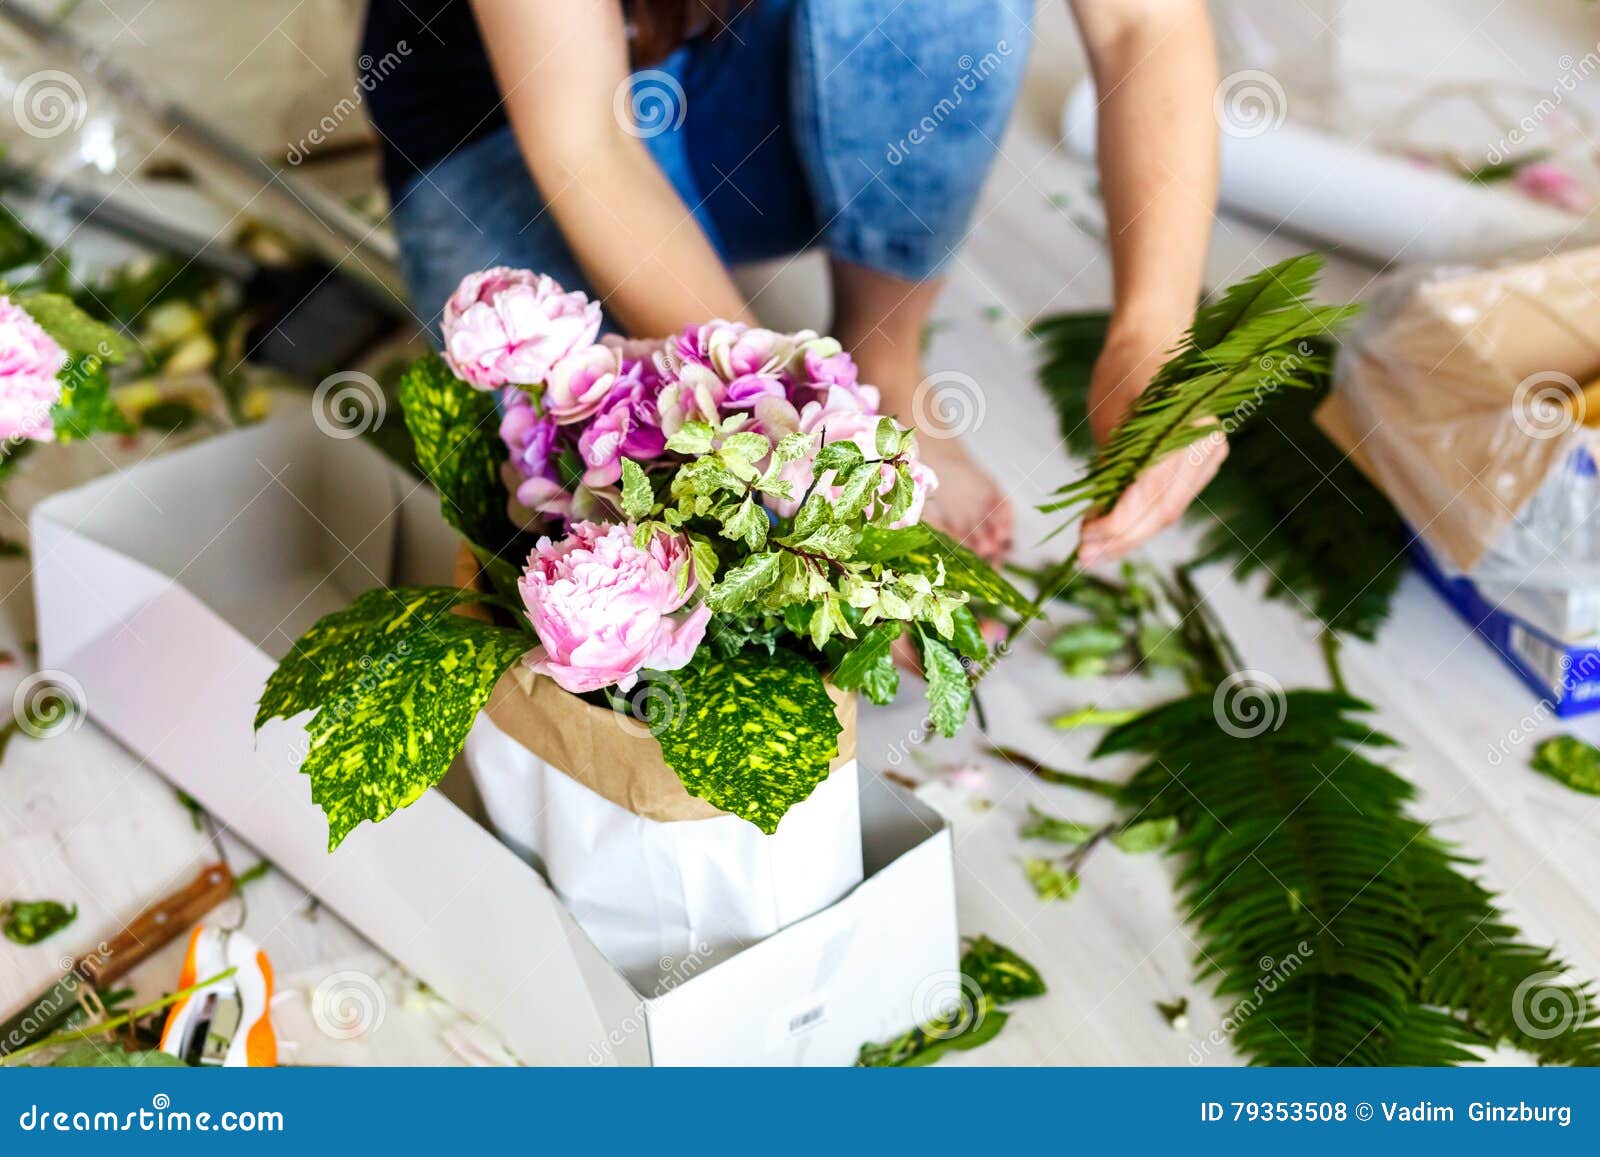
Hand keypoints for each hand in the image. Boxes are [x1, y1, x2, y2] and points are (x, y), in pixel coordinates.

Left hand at [1076, 326, 1227, 567]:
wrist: (1154, 340)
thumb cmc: (1125, 371)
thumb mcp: (1109, 418)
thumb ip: (1111, 467)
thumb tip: (1098, 522)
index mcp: (1183, 427)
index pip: (1151, 491)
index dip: (1118, 523)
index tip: (1085, 541)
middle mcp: (1205, 445)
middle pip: (1163, 511)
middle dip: (1121, 539)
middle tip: (1084, 557)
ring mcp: (1209, 455)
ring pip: (1168, 512)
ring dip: (1130, 536)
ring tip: (1093, 552)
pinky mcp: (1202, 463)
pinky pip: (1171, 500)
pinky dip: (1142, 519)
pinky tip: (1113, 533)